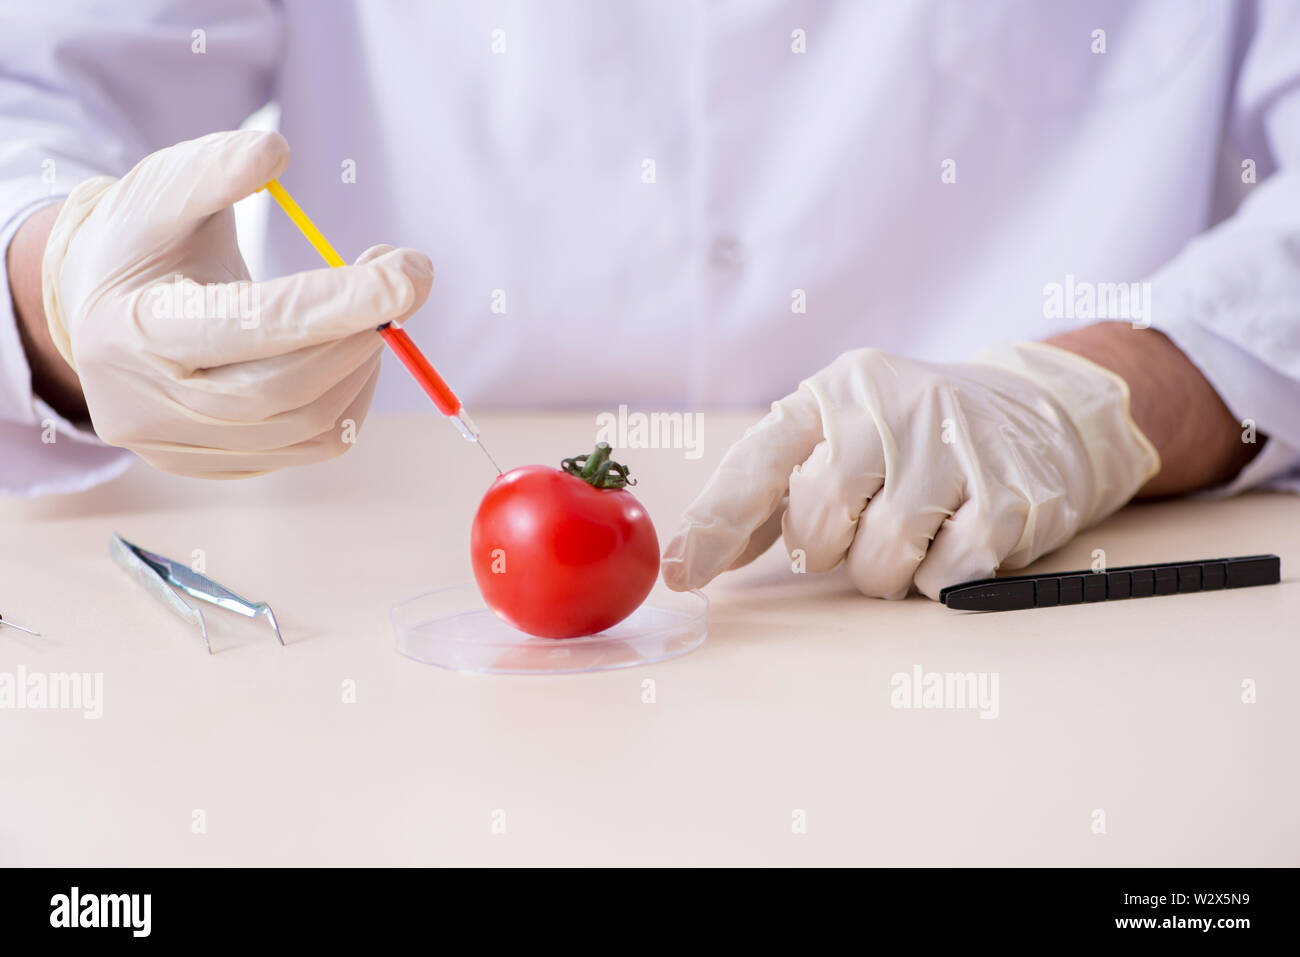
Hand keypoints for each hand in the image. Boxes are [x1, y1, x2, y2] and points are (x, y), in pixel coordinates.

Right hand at [40, 130, 433, 477]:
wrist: (94, 309)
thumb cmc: (140, 243)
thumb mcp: (160, 190)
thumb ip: (213, 168)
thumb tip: (275, 149)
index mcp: (134, 330)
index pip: (252, 326)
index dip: (338, 304)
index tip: (408, 274)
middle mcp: (150, 404)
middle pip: (284, 390)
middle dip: (360, 335)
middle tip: (404, 281)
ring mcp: (180, 446)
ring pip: (305, 424)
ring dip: (363, 366)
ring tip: (375, 313)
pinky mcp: (216, 465)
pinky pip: (309, 446)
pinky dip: (350, 399)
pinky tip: (352, 354)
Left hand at [662, 343, 1159, 598]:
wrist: (1032, 409)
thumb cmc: (905, 441)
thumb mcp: (832, 443)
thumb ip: (763, 501)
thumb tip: (688, 562)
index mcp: (832, 394)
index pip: (759, 461)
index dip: (716, 523)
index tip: (683, 574)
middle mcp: (889, 407)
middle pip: (820, 519)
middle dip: (829, 548)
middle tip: (858, 526)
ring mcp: (953, 444)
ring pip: (881, 558)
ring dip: (883, 570)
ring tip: (907, 532)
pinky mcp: (1008, 491)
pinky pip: (945, 575)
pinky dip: (938, 577)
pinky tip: (953, 538)